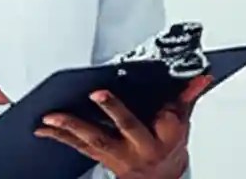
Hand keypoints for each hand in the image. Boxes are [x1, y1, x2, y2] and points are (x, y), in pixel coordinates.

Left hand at [35, 74, 211, 178]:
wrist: (159, 178)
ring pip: (94, 140)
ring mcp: (118, 155)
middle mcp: (139, 148)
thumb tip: (202, 77)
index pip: (161, 120)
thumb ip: (187, 97)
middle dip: (112, 112)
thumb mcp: (183, 123)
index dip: (159, 108)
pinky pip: (79, 148)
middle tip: (97, 95)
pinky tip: (43, 128)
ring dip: (71, 128)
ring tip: (51, 116)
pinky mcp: (101, 158)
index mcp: (163, 137)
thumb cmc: (168, 146)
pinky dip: (60, 137)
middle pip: (125, 128)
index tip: (146, 96)